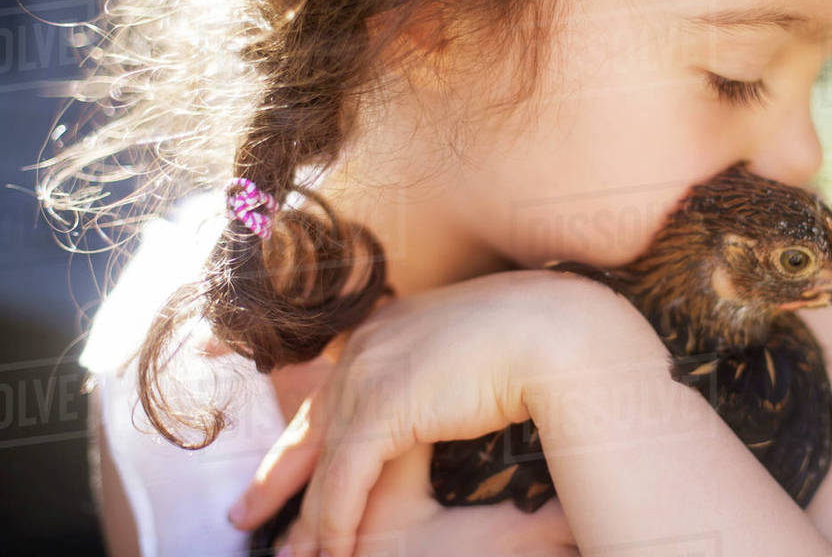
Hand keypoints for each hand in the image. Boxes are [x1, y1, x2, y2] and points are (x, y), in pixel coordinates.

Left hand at [226, 269, 638, 556]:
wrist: (555, 328)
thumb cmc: (531, 336)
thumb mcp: (468, 353)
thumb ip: (439, 374)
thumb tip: (442, 398)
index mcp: (384, 327)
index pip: (333, 388)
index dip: (307, 432)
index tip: (288, 462)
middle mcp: (365, 346)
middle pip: (312, 423)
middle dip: (278, 475)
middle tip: (247, 513)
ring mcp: (369, 373)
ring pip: (327, 461)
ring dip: (312, 517)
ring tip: (296, 555)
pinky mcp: (382, 407)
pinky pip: (346, 479)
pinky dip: (337, 520)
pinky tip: (335, 550)